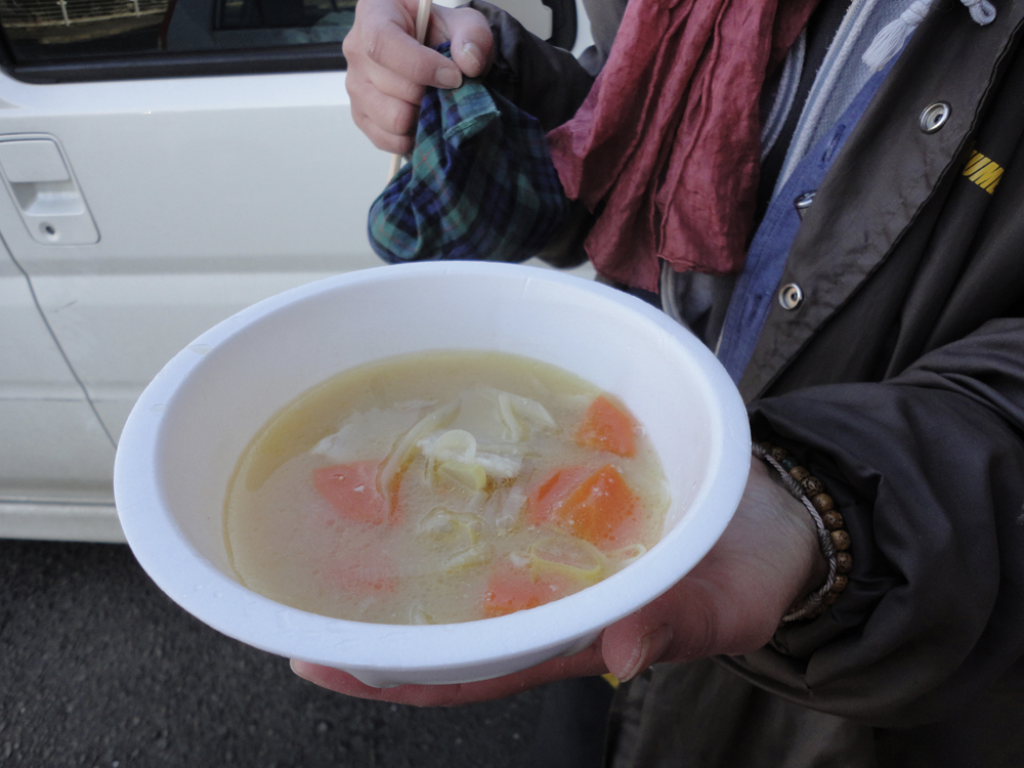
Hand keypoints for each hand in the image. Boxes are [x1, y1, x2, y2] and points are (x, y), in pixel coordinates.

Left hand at [292, 456, 825, 704]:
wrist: (768, 512)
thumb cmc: (747, 569)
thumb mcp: (726, 606)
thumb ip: (677, 624)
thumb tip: (620, 650)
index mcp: (567, 637)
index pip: (467, 667)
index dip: (393, 674)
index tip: (320, 664)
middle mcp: (538, 598)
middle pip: (441, 619)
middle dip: (369, 617)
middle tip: (291, 593)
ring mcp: (542, 552)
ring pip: (458, 561)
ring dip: (397, 550)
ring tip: (331, 517)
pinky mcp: (555, 503)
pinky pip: (494, 496)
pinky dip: (455, 484)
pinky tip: (420, 456)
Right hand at [343, 0, 494, 153]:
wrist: (431, 53)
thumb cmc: (440, 34)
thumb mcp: (465, 24)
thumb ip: (473, 36)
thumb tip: (468, 64)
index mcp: (374, 14)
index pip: (383, 43)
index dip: (421, 66)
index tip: (452, 76)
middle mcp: (356, 50)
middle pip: (394, 88)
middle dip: (430, 95)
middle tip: (446, 89)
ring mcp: (355, 87)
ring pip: (393, 119)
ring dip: (422, 118)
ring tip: (433, 102)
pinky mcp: (361, 116)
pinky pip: (388, 140)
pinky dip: (412, 137)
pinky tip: (423, 119)